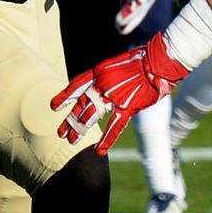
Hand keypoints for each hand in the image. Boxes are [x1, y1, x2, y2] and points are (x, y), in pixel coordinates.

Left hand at [52, 33, 189, 153]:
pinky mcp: (128, 107)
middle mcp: (102, 85)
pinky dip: (107, 139)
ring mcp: (113, 97)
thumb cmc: (144, 61)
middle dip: (70, 120)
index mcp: (99, 72)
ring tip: (71, 141)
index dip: (65, 97)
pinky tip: (99, 151)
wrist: (157, 62)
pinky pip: (115, 126)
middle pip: (81, 104)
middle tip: (61, 133)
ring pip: (92, 115)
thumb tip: (111, 89)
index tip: (54, 107)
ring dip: (80, 129)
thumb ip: (112, 79)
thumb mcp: (120, 65)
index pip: (77, 86)